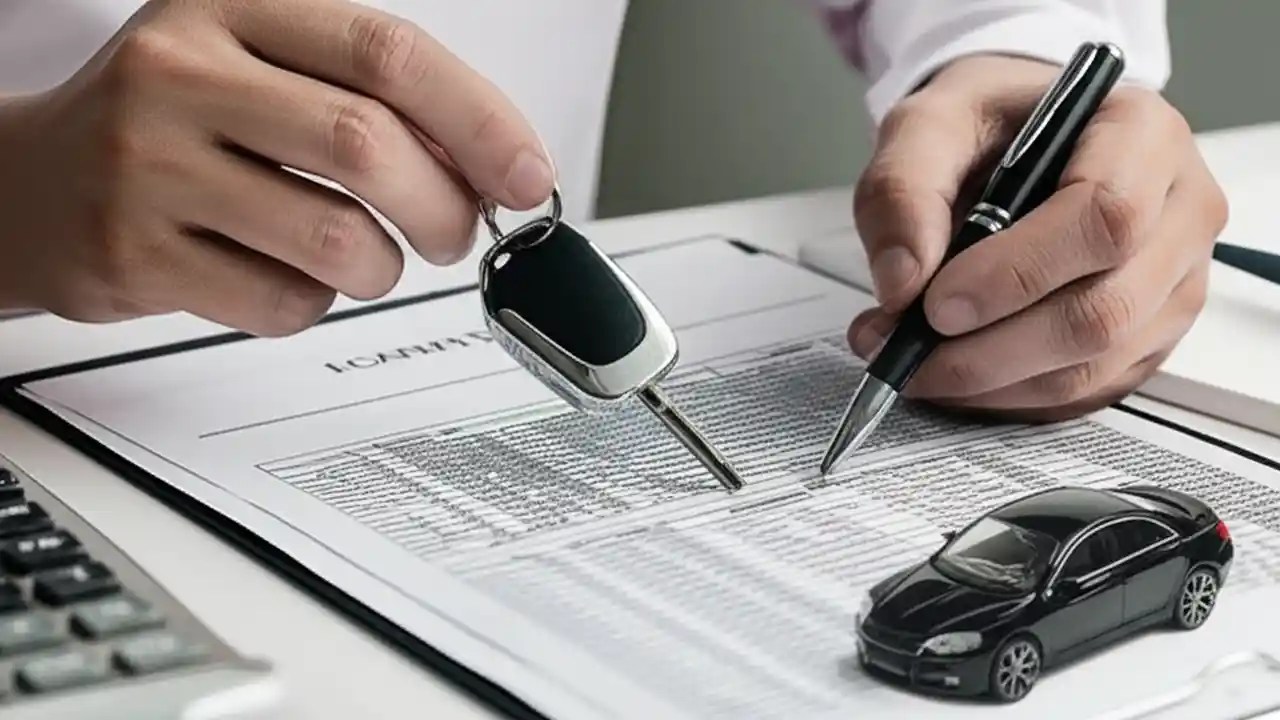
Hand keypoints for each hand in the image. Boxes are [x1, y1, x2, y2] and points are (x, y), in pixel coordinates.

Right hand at [0, 0, 553, 334]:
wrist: (31, 181)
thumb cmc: (174, 122)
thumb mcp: (259, 66)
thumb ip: (371, 97)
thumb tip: (495, 164)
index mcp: (230, 7)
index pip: (386, 53)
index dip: (478, 120)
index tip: (527, 173)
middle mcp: (182, 75)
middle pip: (368, 146)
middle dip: (444, 207)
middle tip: (455, 232)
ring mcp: (151, 168)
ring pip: (335, 238)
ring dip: (383, 266)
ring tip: (365, 256)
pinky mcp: (137, 256)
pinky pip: (282, 304)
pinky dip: (313, 304)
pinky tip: (284, 275)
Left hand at [847, 55, 1228, 421]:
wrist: (1010, 141)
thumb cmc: (985, 126)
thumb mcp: (926, 125)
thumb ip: (903, 190)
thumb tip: (902, 283)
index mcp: (1142, 132)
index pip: (1106, 216)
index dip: (1017, 273)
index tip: (937, 302)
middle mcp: (1179, 209)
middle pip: (1104, 308)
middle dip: (991, 346)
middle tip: (906, 344)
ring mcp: (1173, 280)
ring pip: (1093, 363)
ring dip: (989, 379)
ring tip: (912, 359)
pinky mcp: (1148, 336)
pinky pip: (1084, 389)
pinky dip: (1006, 394)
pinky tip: (953, 371)